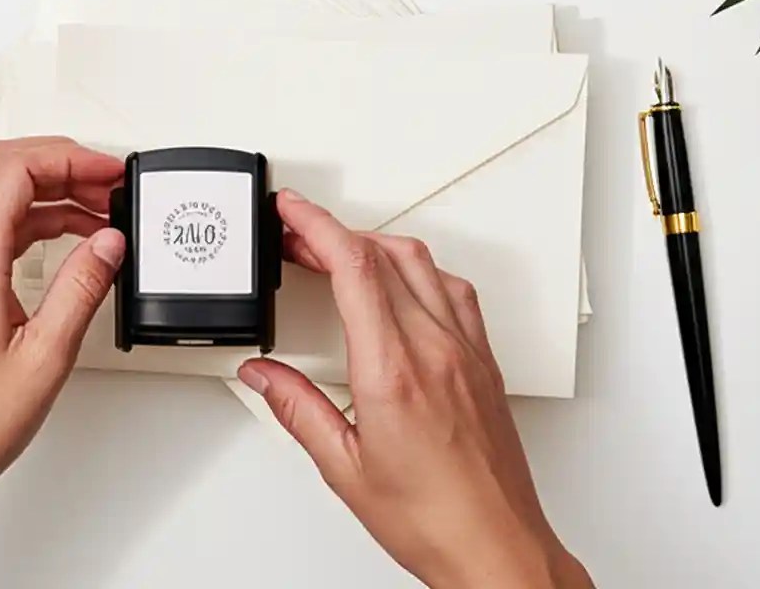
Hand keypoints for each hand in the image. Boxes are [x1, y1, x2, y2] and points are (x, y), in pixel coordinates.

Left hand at [0, 137, 125, 587]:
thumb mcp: (47, 353)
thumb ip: (82, 286)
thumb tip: (108, 241)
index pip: (15, 168)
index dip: (69, 158)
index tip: (110, 173)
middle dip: (55, 161)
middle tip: (103, 181)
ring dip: (43, 190)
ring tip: (96, 212)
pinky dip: (26, 219)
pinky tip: (64, 240)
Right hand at [237, 191, 590, 588]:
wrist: (496, 547)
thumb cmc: (434, 518)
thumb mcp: (344, 467)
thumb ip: (298, 410)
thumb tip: (264, 376)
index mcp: (394, 370)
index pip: (353, 267)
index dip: (316, 226)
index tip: (291, 211)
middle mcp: (435, 349)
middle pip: (384, 254)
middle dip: (334, 232)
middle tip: (298, 236)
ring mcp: (466, 351)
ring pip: (422, 264)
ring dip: (376, 246)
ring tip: (342, 254)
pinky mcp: (485, 362)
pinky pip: (453, 292)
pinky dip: (418, 272)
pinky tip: (402, 285)